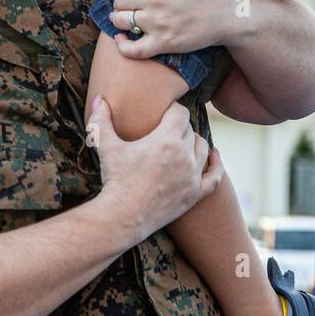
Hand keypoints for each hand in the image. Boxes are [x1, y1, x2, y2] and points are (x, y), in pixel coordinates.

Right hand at [85, 95, 222, 242]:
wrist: (122, 216)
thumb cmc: (115, 179)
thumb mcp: (105, 146)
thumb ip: (101, 120)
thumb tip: (98, 98)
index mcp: (166, 140)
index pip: (181, 113)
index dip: (172, 110)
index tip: (163, 114)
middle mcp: (184, 156)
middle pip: (190, 130)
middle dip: (178, 128)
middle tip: (164, 131)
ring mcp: (192, 176)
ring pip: (203, 148)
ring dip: (193, 143)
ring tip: (181, 143)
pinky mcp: (195, 194)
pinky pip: (215, 177)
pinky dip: (216, 165)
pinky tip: (214, 156)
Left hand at [108, 0, 243, 58]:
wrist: (226, 13)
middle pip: (120, 1)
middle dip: (123, 4)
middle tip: (131, 7)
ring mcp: (157, 21)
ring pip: (121, 21)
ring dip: (120, 21)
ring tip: (126, 21)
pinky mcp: (163, 42)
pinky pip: (133, 49)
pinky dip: (123, 46)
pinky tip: (121, 40)